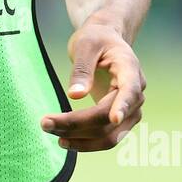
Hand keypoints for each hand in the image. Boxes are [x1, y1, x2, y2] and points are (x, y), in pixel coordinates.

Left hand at [40, 17, 145, 151]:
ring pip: (110, 135)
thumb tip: (74, 95)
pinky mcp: (121, 121)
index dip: (122, 105)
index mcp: (130, 69)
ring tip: (51, 132)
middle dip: (77, 124)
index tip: (114, 119)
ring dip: (81, 139)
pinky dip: (86, 142)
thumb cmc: (95, 39)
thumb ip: (82, 69)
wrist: (105, 41)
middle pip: (110, 118)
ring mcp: (131, 110)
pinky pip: (107, 138)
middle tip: (44, 123)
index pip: (130, 91)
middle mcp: (136, 93)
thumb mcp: (85, 45)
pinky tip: (64, 140)